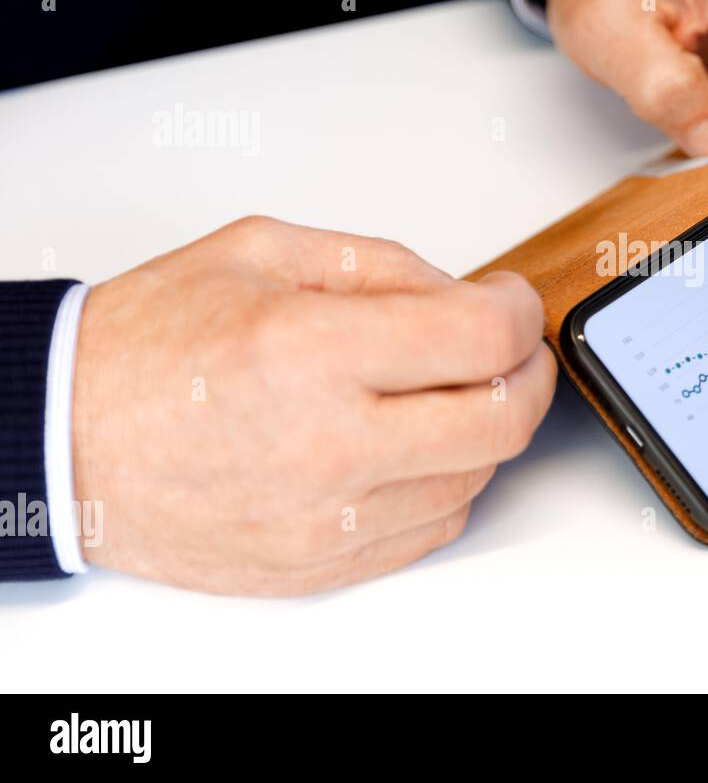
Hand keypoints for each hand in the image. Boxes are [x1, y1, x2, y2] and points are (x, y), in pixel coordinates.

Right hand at [73, 217, 555, 594]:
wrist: (64, 438)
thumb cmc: (148, 346)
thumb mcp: (263, 253)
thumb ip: (382, 266)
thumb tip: (465, 294)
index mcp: (311, 353)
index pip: (482, 340)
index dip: (521, 311)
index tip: (513, 300)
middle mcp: (327, 447)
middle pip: (503, 422)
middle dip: (529, 371)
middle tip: (512, 346)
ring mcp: (325, 521)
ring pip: (476, 478)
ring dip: (485, 426)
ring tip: (445, 389)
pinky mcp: (319, 567)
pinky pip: (432, 528)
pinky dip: (445, 480)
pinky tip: (413, 443)